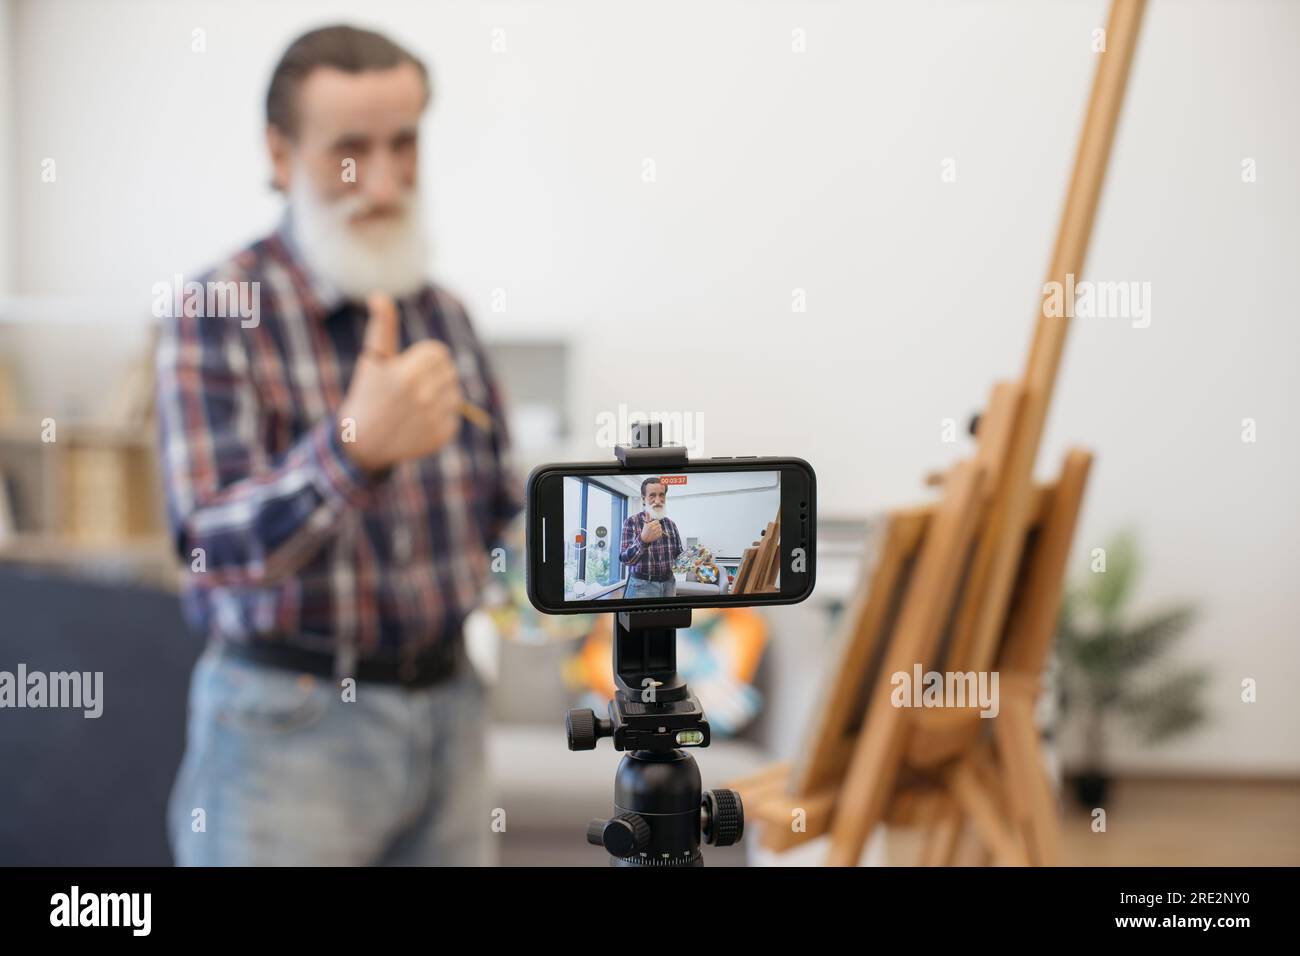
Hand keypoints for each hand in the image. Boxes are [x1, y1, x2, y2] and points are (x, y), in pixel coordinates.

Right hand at [337, 292, 463, 472]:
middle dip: (434, 376)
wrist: (362, 442)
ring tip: (416, 405)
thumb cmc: (368, 394)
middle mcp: (422, 397)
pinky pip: (455, 417)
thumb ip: (382, 326)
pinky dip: (442, 418)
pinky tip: (420, 422)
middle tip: (412, 388)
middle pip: (449, 371)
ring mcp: (432, 418)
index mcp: (406, 373)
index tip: (409, 369)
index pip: (439, 353)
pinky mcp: (440, 436)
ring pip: (455, 394)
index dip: (425, 358)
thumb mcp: (372, 359)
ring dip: (440, 396)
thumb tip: (380, 296)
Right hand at [640, 519, 663, 543]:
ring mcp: (656, 533)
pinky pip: (661, 532)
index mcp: (650, 525)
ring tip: (654, 531)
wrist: (644, 539)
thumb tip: (647, 512)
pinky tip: (655, 534)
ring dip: (658, 529)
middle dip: (657, 526)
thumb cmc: (645, 530)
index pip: (657, 521)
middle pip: (659, 525)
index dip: (655, 522)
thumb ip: (647, 517)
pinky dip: (659, 533)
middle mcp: (653, 529)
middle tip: (654, 528)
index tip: (653, 524)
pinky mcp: (658, 536)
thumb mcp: (645, 524)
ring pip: (660, 528)